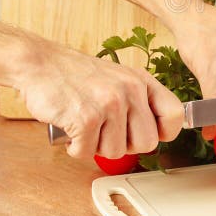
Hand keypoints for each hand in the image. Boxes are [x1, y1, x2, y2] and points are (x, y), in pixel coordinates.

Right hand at [15, 39, 183, 158]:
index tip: (147, 134)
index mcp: (142, 81)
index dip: (164, 132)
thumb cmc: (77, 75)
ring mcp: (109, 104)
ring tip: (86, 127)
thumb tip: (156, 134)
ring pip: (116, 152)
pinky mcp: (86, 118)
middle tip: (106, 133)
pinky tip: (72, 130)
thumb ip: (139, 101)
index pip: (175, 115)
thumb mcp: (119, 79)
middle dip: (124, 145)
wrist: (40, 63)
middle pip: (146, 143)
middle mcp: (130, 90)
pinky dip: (76, 148)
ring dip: (97, 146)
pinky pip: (88, 152)